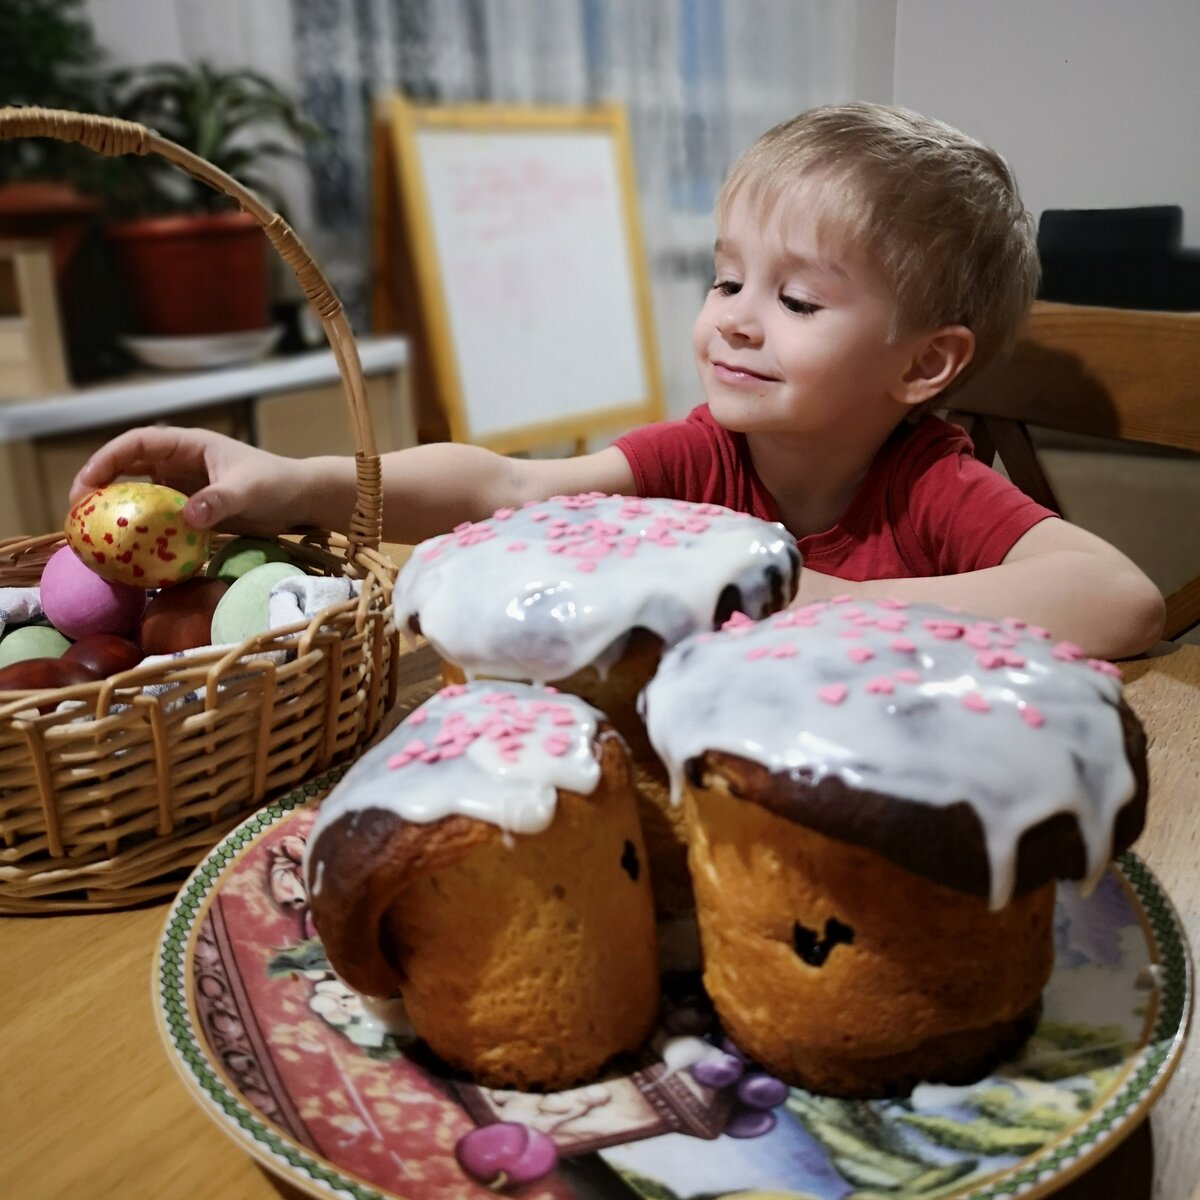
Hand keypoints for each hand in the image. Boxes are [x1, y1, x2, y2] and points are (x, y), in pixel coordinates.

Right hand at [68, 426, 308, 535]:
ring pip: (139, 493)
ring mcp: (185, 485)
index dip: (106, 459)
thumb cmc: (278, 485)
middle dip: (99, 486)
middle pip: (128, 468)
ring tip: (92, 535)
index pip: (136, 443)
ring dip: (116, 509)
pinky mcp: (192, 508)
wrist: (302, 499)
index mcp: (189, 445)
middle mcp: (181, 462)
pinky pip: (158, 516)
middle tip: (76, 515)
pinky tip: (128, 550)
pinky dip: (140, 528)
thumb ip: (219, 501)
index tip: (86, 484)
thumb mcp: (249, 491)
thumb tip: (186, 516)